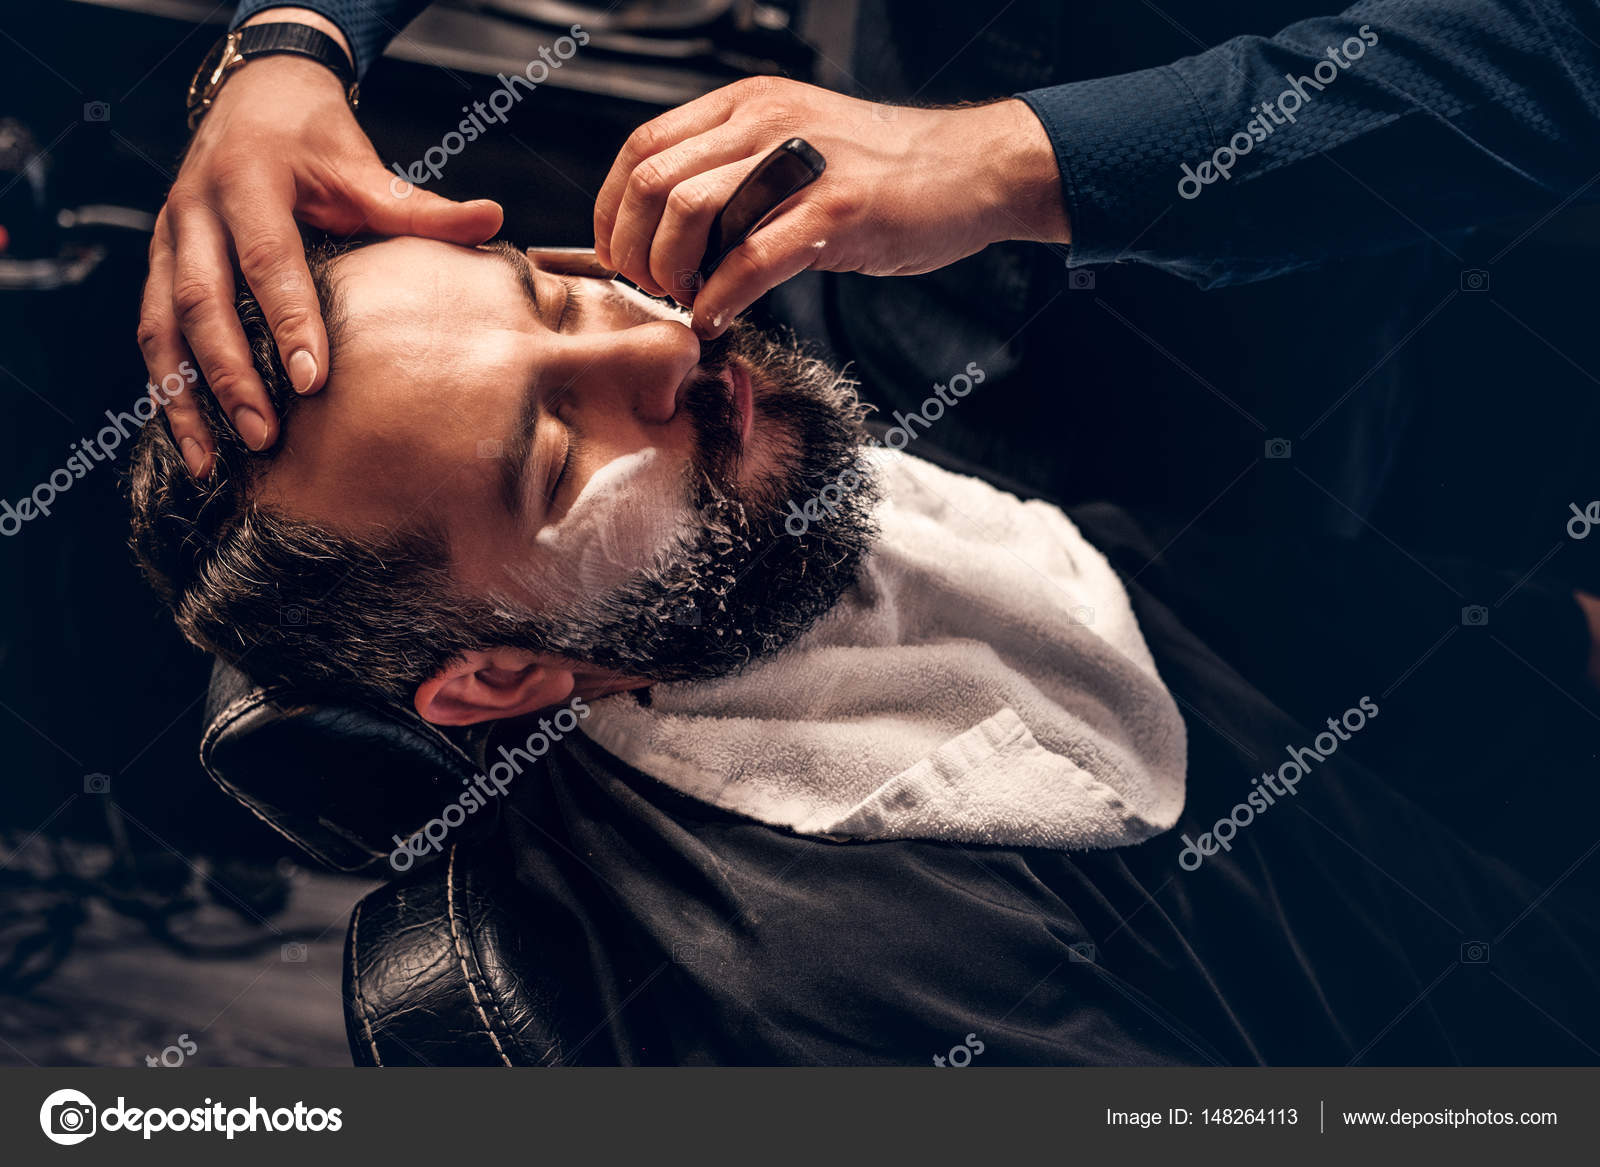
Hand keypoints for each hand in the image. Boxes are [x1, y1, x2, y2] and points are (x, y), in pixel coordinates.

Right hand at [139, 21, 502, 476]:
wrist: (253, 96)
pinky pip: (152, 331)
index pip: (267, 259)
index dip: (287, 321)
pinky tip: (191, 438)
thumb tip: (492, 221)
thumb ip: (419, 206)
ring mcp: (167, 239)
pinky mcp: (158, 263)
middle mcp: (194, 210)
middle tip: (263, 435)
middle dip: (229, 374)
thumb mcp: (361, 165)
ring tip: (209, 458)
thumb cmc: (312, 138)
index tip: (313, 381)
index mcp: (247, 180)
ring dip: (184, 395)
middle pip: (200, 300)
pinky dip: (167, 387)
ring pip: (161, 325)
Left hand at [592, 77, 1068, 337]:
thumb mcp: (796, 147)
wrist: (972, 170)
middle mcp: (766, 122)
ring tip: (685, 299)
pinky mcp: (837, 211)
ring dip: (671, 270)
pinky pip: (751, 259)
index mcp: (748, 104)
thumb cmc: (884, 172)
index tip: (619, 253)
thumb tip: (673, 229)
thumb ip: (737, 172)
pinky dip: (720, 298)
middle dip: (635, 247)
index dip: (614, 209)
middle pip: (653, 181)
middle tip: (651, 286)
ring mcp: (801, 165)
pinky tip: (717, 317)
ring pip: (690, 211)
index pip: (643, 147)